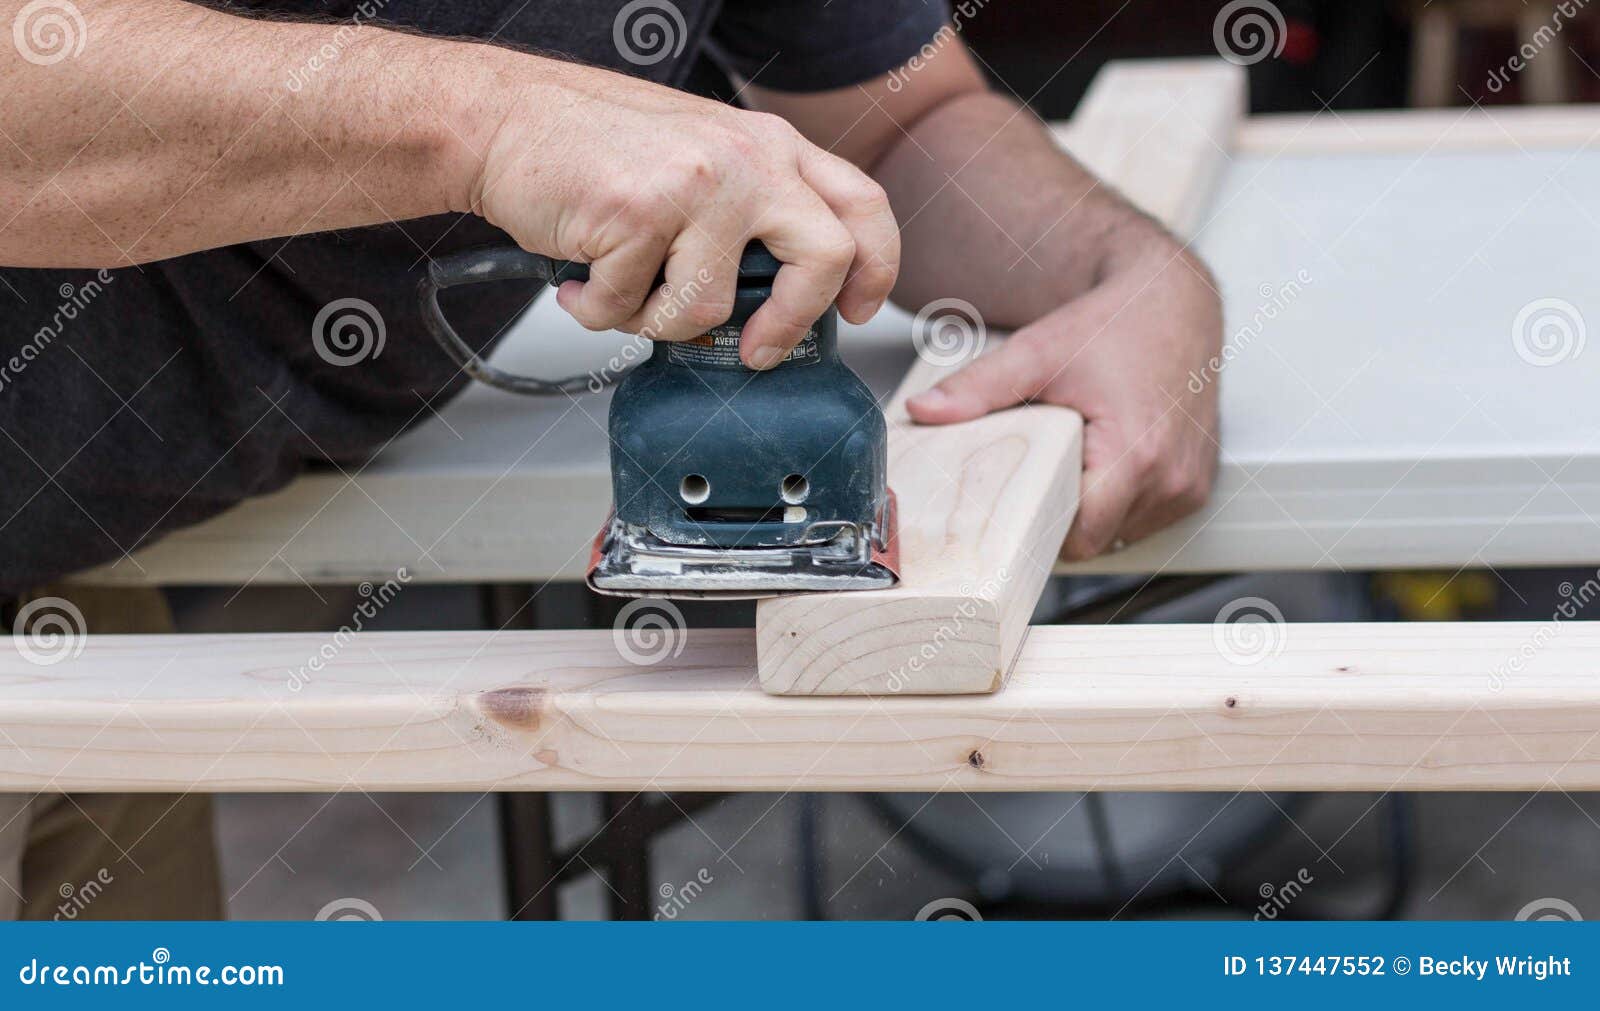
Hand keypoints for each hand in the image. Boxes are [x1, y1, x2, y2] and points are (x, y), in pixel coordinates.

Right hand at [466, 60, 899, 367]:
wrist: (502, 120)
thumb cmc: (593, 147)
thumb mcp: (701, 158)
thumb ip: (751, 212)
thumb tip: (783, 300)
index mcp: (769, 145)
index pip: (861, 205)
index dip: (874, 269)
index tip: (855, 310)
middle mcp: (746, 158)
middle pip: (824, 258)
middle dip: (791, 323)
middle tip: (755, 350)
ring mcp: (697, 184)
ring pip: (710, 306)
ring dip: (654, 319)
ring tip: (618, 287)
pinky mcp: (639, 214)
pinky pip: (631, 308)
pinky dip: (597, 309)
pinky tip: (580, 277)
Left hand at [905, 247, 1221, 559]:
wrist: (1174, 300)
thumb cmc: (1116, 324)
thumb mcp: (1038, 353)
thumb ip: (979, 388)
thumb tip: (923, 411)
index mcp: (1136, 456)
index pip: (1081, 539)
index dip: (1043, 529)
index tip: (1018, 507)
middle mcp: (1172, 479)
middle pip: (1100, 540)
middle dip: (1065, 518)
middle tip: (1040, 477)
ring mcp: (1190, 484)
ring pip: (1125, 533)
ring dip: (1098, 512)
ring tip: (1078, 464)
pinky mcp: (1199, 483)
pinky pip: (1150, 517)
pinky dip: (1125, 501)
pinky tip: (1108, 464)